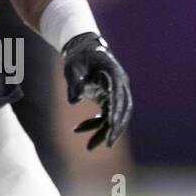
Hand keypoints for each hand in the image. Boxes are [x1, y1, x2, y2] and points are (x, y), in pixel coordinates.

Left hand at [63, 31, 132, 148]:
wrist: (81, 48)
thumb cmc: (77, 56)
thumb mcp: (71, 66)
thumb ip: (73, 82)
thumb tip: (74, 101)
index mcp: (113, 73)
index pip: (118, 95)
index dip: (116, 111)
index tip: (111, 125)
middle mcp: (119, 83)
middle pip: (123, 109)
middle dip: (116, 128)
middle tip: (108, 144)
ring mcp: (115, 91)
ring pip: (115, 115)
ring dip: (104, 131)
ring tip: (90, 146)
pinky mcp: (109, 97)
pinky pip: (106, 114)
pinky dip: (95, 124)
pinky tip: (79, 129)